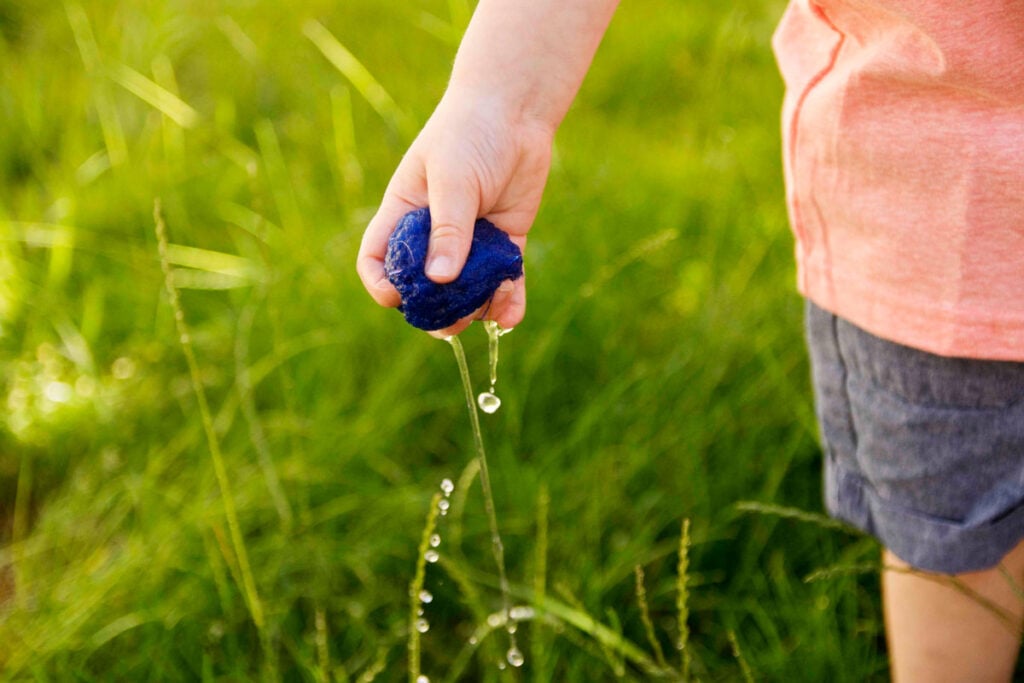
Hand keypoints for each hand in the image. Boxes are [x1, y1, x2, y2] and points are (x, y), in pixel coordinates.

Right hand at [357, 92, 553, 336]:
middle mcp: (434, 233)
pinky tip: (510, 315)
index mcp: (404, 214)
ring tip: (490, 309)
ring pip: (465, 291)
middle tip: (448, 324)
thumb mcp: (452, 180)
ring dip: (474, 309)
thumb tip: (439, 280)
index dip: (381, 282)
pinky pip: (502, 281)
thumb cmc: (470, 134)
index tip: (396, 298)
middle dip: (434, 311)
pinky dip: (507, 301)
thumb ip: (448, 229)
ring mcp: (470, 241)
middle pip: (424, 286)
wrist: (516, 111)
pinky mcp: (503, 242)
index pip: (379, 258)